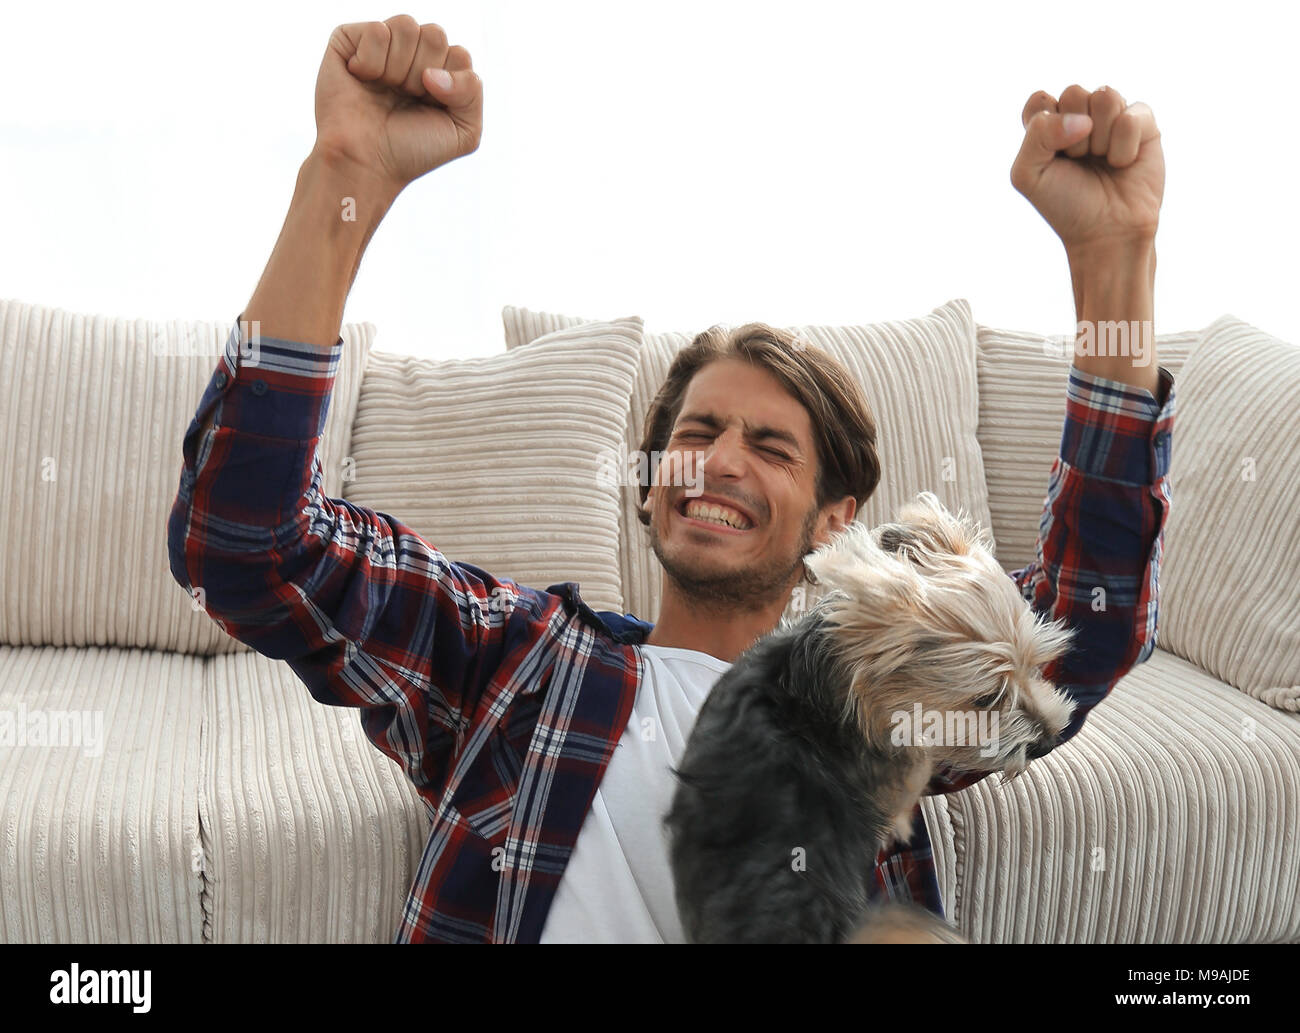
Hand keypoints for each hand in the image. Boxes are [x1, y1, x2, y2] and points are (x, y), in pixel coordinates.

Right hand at [313, 15, 482, 193]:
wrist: (366, 162)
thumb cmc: (411, 150)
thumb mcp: (464, 131)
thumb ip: (472, 92)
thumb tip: (434, 71)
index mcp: (440, 71)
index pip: (459, 54)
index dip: (447, 85)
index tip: (429, 108)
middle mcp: (411, 53)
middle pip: (435, 35)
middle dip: (422, 74)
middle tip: (405, 99)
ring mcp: (382, 45)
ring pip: (407, 26)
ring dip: (398, 69)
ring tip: (384, 89)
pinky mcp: (350, 40)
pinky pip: (377, 31)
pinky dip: (372, 62)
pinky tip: (362, 78)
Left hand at [1010, 86, 1163, 255]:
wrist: (1105, 232)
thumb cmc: (1064, 204)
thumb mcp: (1028, 175)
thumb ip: (1037, 134)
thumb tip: (1083, 119)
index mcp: (1049, 125)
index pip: (1040, 100)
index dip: (1044, 126)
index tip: (1050, 156)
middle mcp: (1080, 116)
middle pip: (1074, 92)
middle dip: (1072, 135)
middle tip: (1079, 162)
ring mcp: (1113, 116)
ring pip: (1106, 96)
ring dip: (1100, 139)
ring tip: (1101, 161)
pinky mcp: (1143, 123)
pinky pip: (1132, 116)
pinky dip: (1124, 147)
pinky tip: (1123, 164)